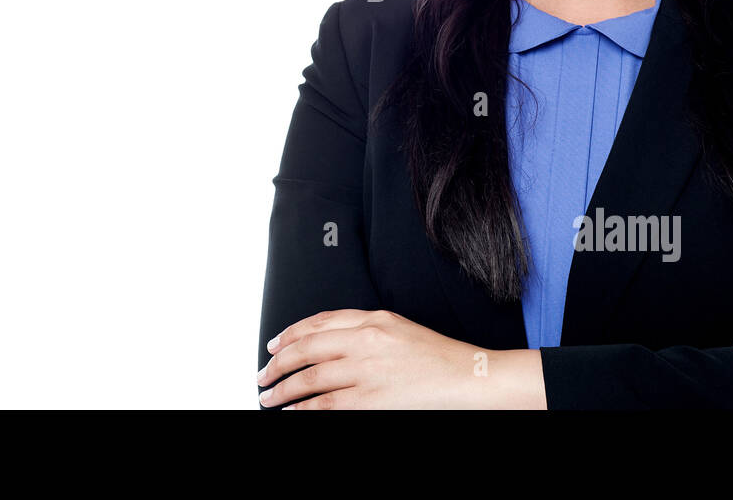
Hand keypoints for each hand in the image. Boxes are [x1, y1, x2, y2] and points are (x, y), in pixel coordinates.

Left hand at [257, 309, 539, 408]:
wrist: (469, 378)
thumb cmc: (439, 358)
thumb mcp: (399, 328)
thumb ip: (365, 329)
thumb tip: (329, 343)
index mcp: (373, 319)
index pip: (319, 322)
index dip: (291, 334)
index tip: (275, 345)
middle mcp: (366, 340)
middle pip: (308, 349)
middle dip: (279, 363)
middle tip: (263, 375)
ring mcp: (367, 370)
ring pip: (311, 379)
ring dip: (284, 390)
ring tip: (269, 398)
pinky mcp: (371, 399)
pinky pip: (327, 406)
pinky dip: (304, 410)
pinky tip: (293, 413)